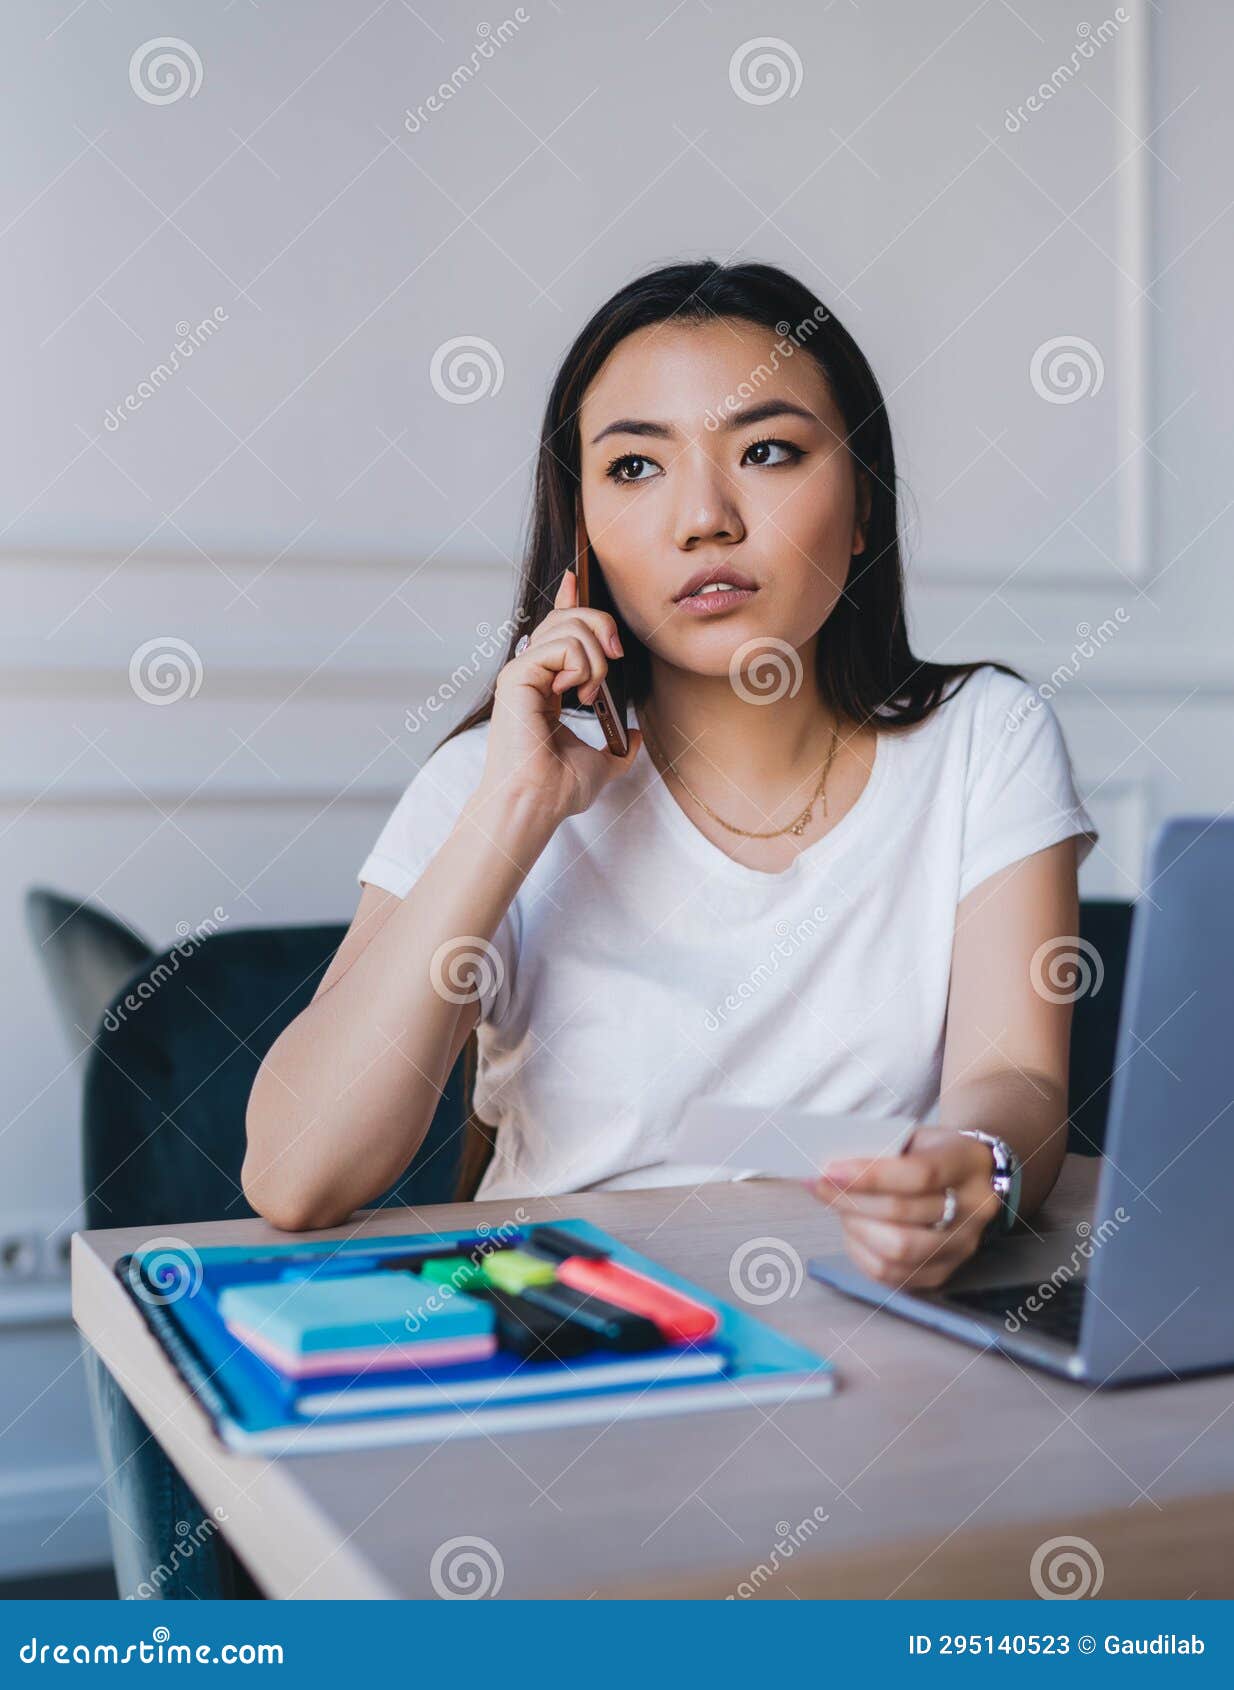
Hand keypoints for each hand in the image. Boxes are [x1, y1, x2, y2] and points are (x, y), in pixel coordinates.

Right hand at [481, 566, 642, 819]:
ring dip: (594, 659)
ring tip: (588, 694)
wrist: (537, 803)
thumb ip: (619, 747)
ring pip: (569, 628)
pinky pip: (560, 646)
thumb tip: (637, 737)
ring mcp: (520, 672)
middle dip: (600, 626)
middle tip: (614, 659)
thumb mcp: (602, 763)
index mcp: (543, 686)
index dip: (569, 601)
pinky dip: (580, 666)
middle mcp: (529, 674)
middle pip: (567, 618)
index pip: (556, 631)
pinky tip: (573, 693)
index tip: (576, 579)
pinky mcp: (517, 676)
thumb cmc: (558, 789)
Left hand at [811, 1126, 1001, 1289]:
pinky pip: (894, 1275)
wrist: (965, 1175)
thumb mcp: (914, 1135)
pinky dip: (863, 1253)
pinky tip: (852, 1231)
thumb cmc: (929, 1151)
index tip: (830, 1170)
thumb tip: (829, 1169)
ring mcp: (963, 1244)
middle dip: (851, 1200)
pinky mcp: (945, 1271)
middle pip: (903, 1213)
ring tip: (840, 1208)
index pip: (919, 1174)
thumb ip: (879, 1149)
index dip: (870, 1175)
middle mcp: (974, 1208)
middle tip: (820, 1186)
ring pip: (898, 1249)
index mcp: (968, 1162)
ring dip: (855, 1227)